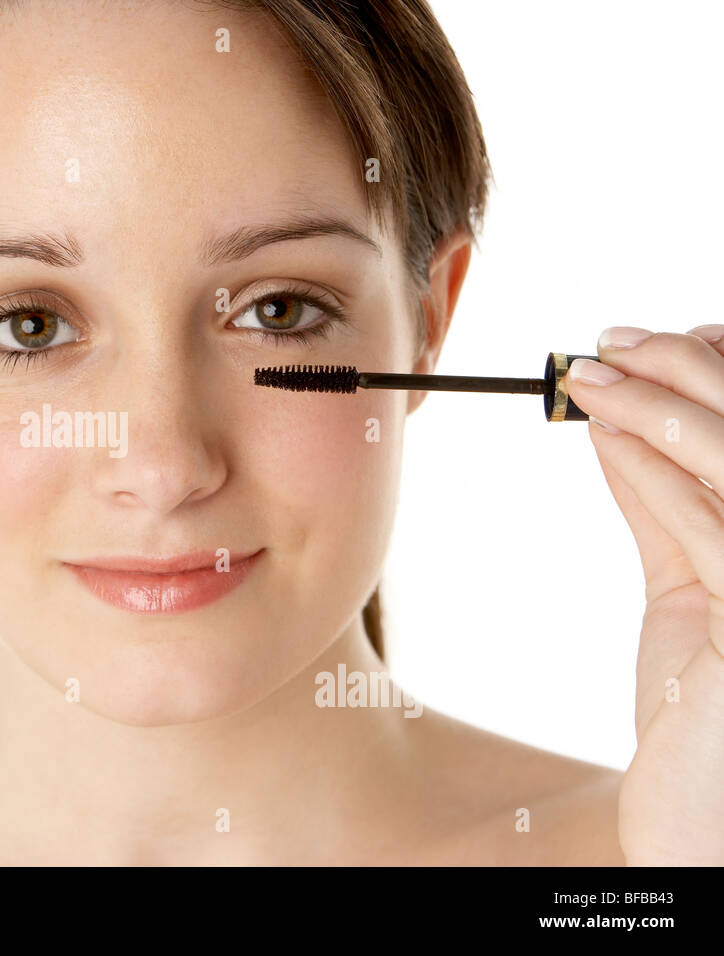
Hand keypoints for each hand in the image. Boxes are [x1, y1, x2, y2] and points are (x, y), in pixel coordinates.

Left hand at [564, 325, 723, 864]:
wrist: (704, 826)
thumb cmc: (701, 711)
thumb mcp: (687, 590)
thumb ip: (664, 507)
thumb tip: (620, 427)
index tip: (665, 338)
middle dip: (693, 370)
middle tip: (615, 340)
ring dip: (660, 404)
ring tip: (589, 374)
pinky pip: (706, 522)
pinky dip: (652, 469)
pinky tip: (602, 434)